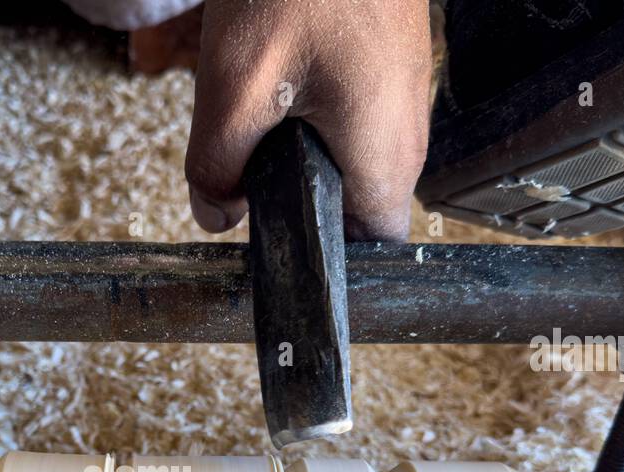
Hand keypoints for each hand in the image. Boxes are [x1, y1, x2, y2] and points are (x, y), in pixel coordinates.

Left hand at [185, 0, 432, 240]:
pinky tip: (281, 80)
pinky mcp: (391, 62)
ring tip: (264, 117)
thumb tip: (215, 216)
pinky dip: (315, 113)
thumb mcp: (235, 86)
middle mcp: (409, 130)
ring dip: (306, 154)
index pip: (372, 246)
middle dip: (303, 200)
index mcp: (384, 153)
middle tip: (251, 173)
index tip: (278, 243)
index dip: (324, 256)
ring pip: (354, 158)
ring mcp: (405, 93)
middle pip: (358, 204)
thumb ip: (218, 166)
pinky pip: (355, 115)